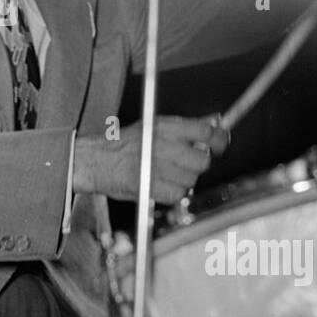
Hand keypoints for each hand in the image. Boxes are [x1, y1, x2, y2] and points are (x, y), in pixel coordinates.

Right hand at [74, 114, 228, 204]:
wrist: (96, 161)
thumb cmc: (126, 145)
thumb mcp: (155, 127)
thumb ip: (187, 126)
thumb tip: (216, 121)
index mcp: (164, 127)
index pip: (206, 131)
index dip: (220, 139)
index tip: (221, 143)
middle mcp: (162, 144)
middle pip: (202, 160)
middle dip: (196, 164)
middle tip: (183, 163)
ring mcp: (157, 166)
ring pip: (191, 180)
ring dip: (183, 180)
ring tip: (165, 173)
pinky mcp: (151, 186)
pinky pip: (179, 194)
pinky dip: (173, 193)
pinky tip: (160, 185)